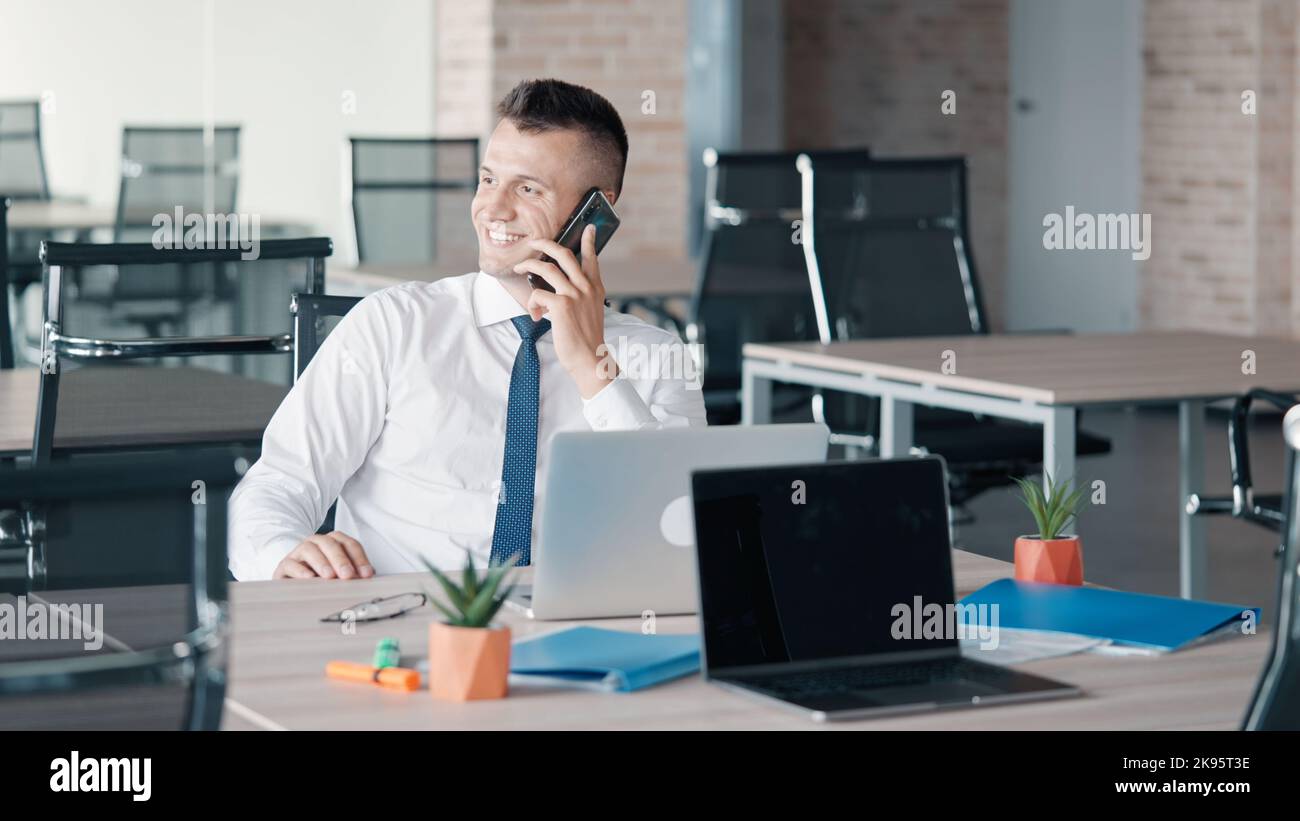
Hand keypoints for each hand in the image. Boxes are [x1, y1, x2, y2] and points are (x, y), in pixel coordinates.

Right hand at [273, 531, 374, 579]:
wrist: (291, 581)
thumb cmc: (319, 577)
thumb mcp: (339, 574)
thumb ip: (353, 573)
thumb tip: (369, 577)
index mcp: (332, 542)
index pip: (349, 544)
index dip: (359, 558)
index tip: (366, 574)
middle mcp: (316, 543)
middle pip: (330, 544)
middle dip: (341, 560)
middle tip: (348, 575)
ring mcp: (298, 552)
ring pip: (309, 549)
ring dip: (322, 562)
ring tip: (329, 576)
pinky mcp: (284, 565)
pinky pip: (291, 564)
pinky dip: (301, 571)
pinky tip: (310, 578)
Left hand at [512, 225, 617, 398]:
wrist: (590, 358)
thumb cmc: (587, 339)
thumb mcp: (591, 312)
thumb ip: (581, 297)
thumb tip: (557, 291)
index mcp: (595, 288)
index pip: (592, 258)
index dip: (589, 241)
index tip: (588, 228)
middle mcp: (586, 287)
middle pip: (563, 254)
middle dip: (545, 244)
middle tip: (534, 242)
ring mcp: (574, 295)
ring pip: (546, 268)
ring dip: (528, 266)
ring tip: (519, 268)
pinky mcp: (561, 306)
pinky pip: (538, 294)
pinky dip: (532, 303)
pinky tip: (537, 315)